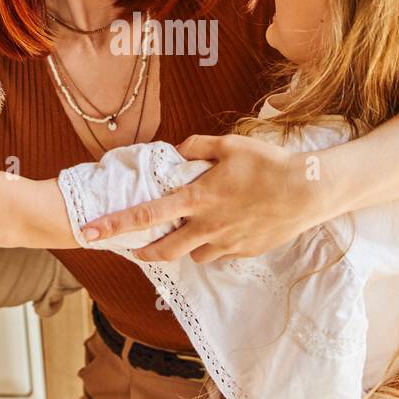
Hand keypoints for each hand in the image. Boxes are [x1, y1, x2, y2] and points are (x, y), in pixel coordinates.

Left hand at [79, 134, 329, 262]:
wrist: (308, 191)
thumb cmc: (269, 163)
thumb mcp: (230, 144)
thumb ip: (197, 146)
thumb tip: (177, 149)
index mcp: (198, 198)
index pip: (147, 214)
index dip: (115, 224)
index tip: (90, 231)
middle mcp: (207, 225)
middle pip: (164, 250)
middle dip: (144, 252)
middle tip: (133, 250)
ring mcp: (226, 242)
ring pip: (193, 255)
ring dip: (185, 247)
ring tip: (189, 233)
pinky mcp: (244, 251)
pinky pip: (220, 255)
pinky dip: (213, 247)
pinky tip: (222, 233)